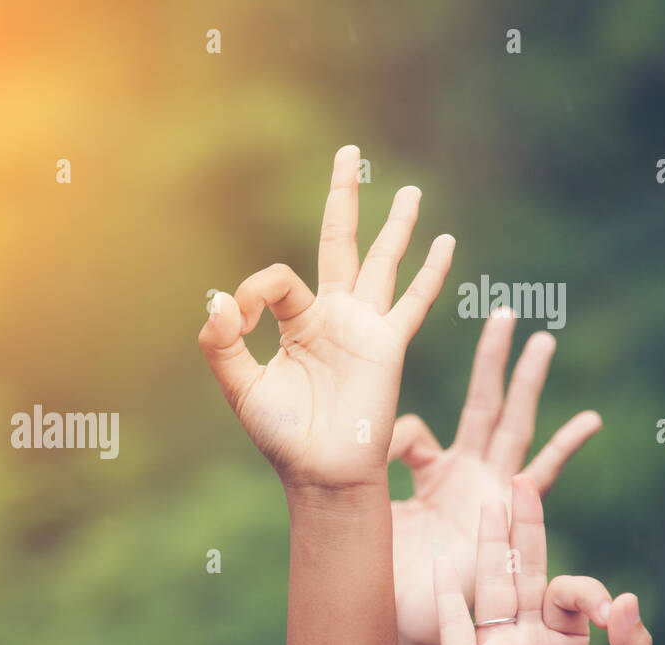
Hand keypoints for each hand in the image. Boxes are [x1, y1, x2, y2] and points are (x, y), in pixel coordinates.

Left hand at [198, 145, 454, 488]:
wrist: (321, 472)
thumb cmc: (282, 436)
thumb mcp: (241, 388)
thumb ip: (222, 344)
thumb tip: (218, 297)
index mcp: (296, 323)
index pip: (277, 279)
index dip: (253, 289)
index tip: (237, 318)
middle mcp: (332, 317)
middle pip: (339, 242)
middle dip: (343, 197)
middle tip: (348, 152)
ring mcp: (364, 327)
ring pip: (381, 262)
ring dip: (396, 226)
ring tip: (409, 191)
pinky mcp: (388, 345)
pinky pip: (412, 302)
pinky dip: (430, 273)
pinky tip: (445, 241)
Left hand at [392, 308, 601, 644]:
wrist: (410, 620)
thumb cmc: (385, 574)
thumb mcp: (367, 514)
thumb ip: (363, 476)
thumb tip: (356, 448)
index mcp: (428, 474)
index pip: (416, 434)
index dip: (398, 437)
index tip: (379, 453)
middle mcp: (464, 473)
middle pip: (482, 403)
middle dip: (494, 359)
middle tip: (505, 311)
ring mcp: (490, 488)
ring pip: (513, 422)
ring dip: (527, 382)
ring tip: (542, 338)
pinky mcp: (507, 510)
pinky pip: (541, 475)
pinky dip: (563, 447)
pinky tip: (590, 421)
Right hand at [432, 476, 652, 644]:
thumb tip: (629, 599)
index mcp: (566, 642)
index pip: (569, 593)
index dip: (586, 589)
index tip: (605, 610)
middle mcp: (527, 638)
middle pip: (523, 572)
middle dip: (524, 531)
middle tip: (520, 484)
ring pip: (487, 588)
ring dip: (488, 548)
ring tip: (489, 505)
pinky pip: (452, 627)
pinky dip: (444, 597)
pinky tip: (440, 563)